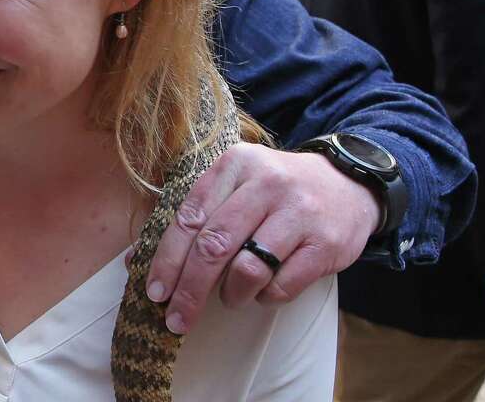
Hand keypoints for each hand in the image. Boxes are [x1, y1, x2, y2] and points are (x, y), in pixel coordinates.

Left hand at [145, 142, 380, 333]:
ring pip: (248, 269)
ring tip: (231, 296)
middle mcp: (266, 184)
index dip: (167, 259)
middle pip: (214, 246)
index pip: (189, 218)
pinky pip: (283, 286)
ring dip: (231, 294)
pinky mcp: (326, 244)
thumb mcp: (234, 186)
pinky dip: (266, 297)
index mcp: (234, 166)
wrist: (348, 184)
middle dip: (189, 290)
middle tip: (177, 319)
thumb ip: (192, 217)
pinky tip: (265, 289)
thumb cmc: (275, 192)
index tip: (155, 293)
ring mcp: (299, 213)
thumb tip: (136, 259)